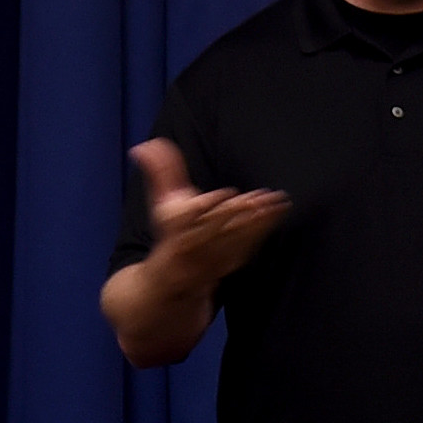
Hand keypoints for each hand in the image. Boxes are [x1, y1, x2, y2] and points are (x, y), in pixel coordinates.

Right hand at [129, 139, 287, 274]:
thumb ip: (159, 172)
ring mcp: (215, 255)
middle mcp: (195, 243)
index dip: (210, 204)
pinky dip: (266, 229)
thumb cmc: (169, 231)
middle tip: (261, 196)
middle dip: (241, 212)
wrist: (173, 275)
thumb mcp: (161, 201)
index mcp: (176, 227)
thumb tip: (143, 147)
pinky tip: (279, 212)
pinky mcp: (232, 261)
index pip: (192, 216)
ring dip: (260, 219)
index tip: (228, 192)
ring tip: (278, 200)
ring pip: (239, 236)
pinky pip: (251, 245)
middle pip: (220, 226)